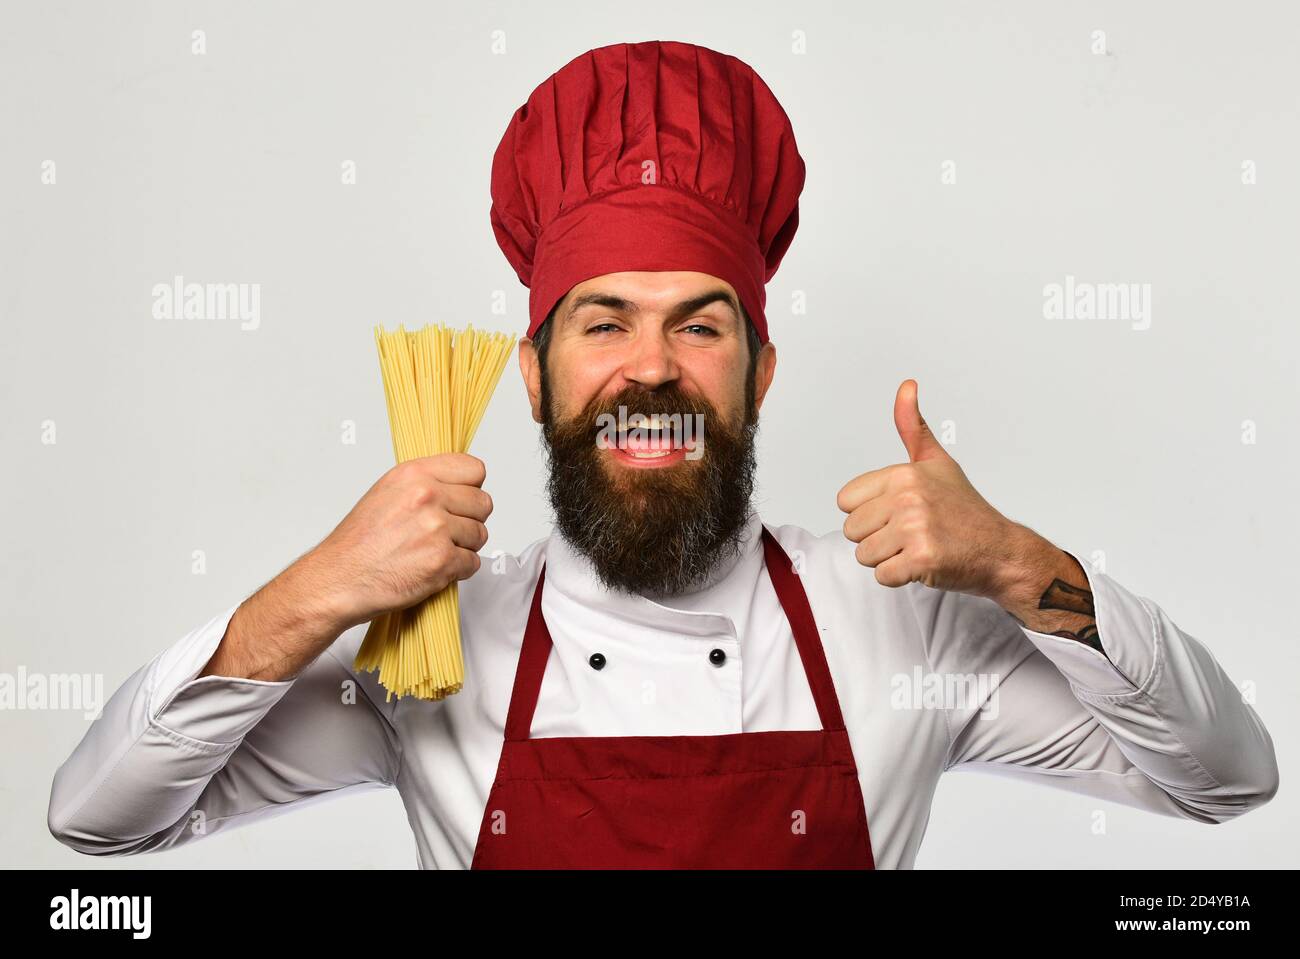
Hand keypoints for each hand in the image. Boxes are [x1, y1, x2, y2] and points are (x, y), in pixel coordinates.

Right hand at [307, 453, 492, 628]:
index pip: (473, 468)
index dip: (471, 487)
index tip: (462, 499)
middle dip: (470, 519)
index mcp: (414, 475)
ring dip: (464, 546)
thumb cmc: (358, 543)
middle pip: (483, 503)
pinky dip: (458, 570)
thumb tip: (459, 486)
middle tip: (448, 531)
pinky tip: (432, 568)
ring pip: (480, 534)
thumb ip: (426, 484)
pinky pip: (473, 563)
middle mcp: (427, 497)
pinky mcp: (442, 561)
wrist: (339, 578)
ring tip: (434, 550)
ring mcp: (436, 529)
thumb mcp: (387, 492)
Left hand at [836, 380, 1027, 597]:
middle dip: (877, 538)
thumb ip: (912, 427)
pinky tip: (923, 563)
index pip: (845, 502)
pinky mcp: (922, 560)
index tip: (899, 512)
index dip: (869, 512)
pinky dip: (900, 577)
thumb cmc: (965, 509)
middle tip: (911, 533)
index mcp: (904, 474)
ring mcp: (916, 530)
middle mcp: (909, 498)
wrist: (999, 550)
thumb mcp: (936, 462)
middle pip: (852, 531)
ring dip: (888, 558)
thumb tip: (907, 386)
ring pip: (865, 555)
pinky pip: (883, 576)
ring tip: (917, 547)